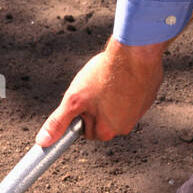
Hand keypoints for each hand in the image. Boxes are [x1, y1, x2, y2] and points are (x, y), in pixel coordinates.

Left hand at [37, 36, 167, 145]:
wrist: (135, 51)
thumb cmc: (104, 74)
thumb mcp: (73, 99)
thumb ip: (58, 122)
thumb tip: (43, 142)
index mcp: (106, 131)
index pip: (87, 131)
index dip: (82, 114)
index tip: (82, 101)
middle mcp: (125, 127)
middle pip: (103, 121)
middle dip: (97, 107)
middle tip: (95, 87)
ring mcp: (140, 112)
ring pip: (118, 108)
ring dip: (112, 96)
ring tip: (109, 79)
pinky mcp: (149, 96)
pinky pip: (133, 96)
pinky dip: (127, 87)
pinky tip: (124, 75)